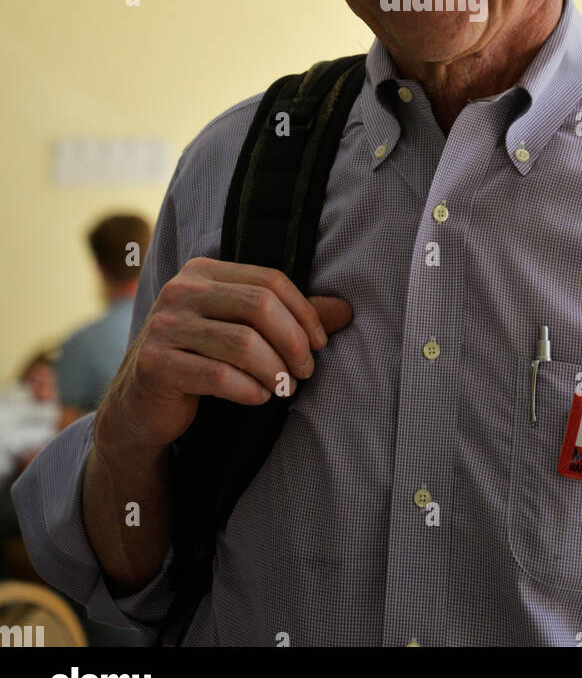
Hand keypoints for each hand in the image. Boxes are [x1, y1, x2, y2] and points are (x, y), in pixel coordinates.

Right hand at [93, 257, 352, 455]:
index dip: (304, 312)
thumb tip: (347, 311)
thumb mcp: (242, 331)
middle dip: (293, 342)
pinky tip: (258, 398)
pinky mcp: (155, 364)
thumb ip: (290, 318)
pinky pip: (217, 376)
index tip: (320, 344)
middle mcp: (180, 290)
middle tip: (305, 371)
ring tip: (284, 388)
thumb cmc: (199, 361)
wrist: (139, 405)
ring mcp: (163, 326)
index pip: (269, 280)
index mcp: (202, 272)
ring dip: (275, 370)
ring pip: (242, 343)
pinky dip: (248, 390)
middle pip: (259, 306)